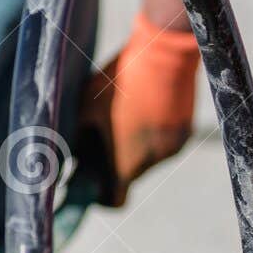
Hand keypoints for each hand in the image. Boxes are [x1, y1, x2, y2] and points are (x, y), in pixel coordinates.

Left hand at [80, 12, 201, 205]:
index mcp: (127, 161)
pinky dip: (154, 132)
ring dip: (137, 145)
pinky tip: (148, 106)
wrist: (164, 53)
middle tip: (106, 135)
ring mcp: (172, 147)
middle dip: (117, 161)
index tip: (92, 182)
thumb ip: (78, 136)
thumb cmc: (120, 80)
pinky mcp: (186, 132)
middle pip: (131, 174)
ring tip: (129, 113)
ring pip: (149, 157)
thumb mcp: (87, 107)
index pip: (115, 199)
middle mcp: (153, 161)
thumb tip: (67, 153)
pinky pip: (165, 143)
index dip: (101, 195)